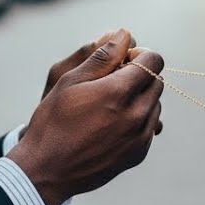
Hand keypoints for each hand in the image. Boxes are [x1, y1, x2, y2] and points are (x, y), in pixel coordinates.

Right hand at [9, 29, 164, 204]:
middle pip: (157, 81)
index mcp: (120, 92)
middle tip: (113, 81)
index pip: (153, 60)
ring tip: (110, 105)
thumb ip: (103, 56)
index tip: (122, 61)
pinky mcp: (139, 154)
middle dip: (140, 75)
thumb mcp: (70, 80)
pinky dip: (138, 120)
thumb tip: (124, 34)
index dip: (139, 55)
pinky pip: (149, 127)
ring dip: (140, 98)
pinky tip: (112, 124)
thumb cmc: (53, 121)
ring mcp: (140, 137)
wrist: (47, 170)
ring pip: (155, 105)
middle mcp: (136, 115)